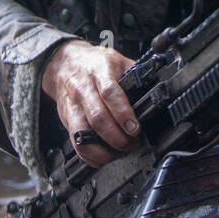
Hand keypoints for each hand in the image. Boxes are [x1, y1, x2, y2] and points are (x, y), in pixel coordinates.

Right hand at [41, 40, 138, 167]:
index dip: (123, 113)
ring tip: (118, 153)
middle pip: (98, 117)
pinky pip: (75, 143)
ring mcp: (73, 106)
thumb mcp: (116, 59)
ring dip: (102, 149)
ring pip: (83, 134)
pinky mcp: (66, 120)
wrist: (63, 63)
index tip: (134, 128)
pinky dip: (89, 155)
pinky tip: (102, 158)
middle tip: (131, 143)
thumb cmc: (93, 63)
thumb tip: (155, 88)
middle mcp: (83, 89)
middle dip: (117, 137)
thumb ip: (134, 73)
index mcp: (98, 72)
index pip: (110, 93)